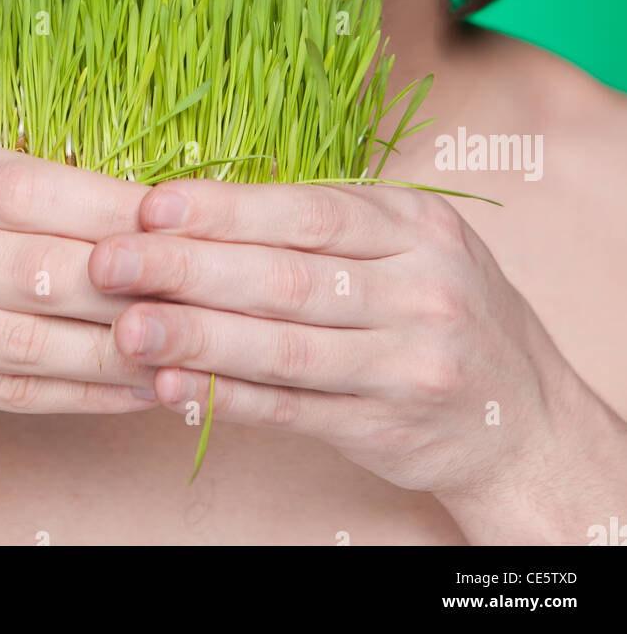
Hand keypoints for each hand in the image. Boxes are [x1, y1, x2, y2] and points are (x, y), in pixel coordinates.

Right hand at [0, 133, 158, 456]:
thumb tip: (128, 208)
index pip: (27, 184)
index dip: (111, 207)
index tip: (180, 222)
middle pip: (37, 262)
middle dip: (131, 282)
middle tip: (203, 292)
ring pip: (30, 335)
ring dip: (119, 349)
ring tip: (185, 349)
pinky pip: (5, 388)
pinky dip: (78, 392)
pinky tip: (131, 390)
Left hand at [88, 180, 574, 498]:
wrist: (525, 418)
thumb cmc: (443, 308)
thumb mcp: (412, 243)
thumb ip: (330, 226)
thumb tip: (202, 208)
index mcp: (419, 225)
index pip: (310, 211)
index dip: (225, 209)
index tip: (150, 206)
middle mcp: (420, 289)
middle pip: (287, 275)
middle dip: (188, 267)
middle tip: (108, 262)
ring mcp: (407, 363)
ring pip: (285, 346)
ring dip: (195, 337)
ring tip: (125, 327)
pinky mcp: (386, 427)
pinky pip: (294, 409)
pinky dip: (227, 396)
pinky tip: (170, 386)